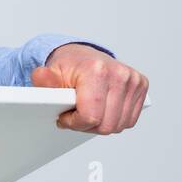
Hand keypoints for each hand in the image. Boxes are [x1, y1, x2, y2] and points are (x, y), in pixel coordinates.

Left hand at [30, 44, 147, 133]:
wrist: (82, 55)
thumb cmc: (68, 67)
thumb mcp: (50, 74)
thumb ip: (45, 81)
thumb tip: (40, 76)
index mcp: (97, 71)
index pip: (91, 116)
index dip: (74, 123)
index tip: (64, 117)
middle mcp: (119, 74)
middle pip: (106, 125)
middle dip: (86, 126)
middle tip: (74, 116)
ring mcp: (133, 80)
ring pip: (119, 125)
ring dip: (100, 125)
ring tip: (86, 112)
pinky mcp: (141, 86)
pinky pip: (129, 120)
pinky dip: (114, 120)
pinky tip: (101, 110)